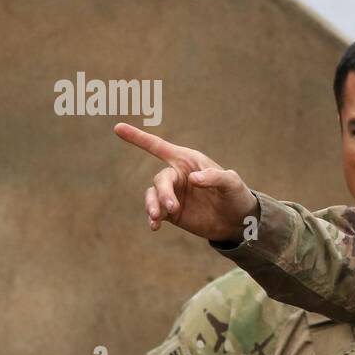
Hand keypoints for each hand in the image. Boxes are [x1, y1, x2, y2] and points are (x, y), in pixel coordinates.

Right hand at [114, 123, 258, 242]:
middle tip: (173, 207)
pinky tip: (154, 226)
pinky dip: (153, 218)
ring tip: (157, 217)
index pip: (159, 147)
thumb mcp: (232, 183)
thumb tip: (192, 178)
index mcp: (188, 161)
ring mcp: (172, 194)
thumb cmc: (236, 195)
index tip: (117, 128)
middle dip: (163, 193)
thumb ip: (215, 177)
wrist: (238, 221)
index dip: (139, 138)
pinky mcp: (171, 212)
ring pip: (153, 195)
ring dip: (153, 205)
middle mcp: (177, 175)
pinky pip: (156, 212)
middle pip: (160, 179)